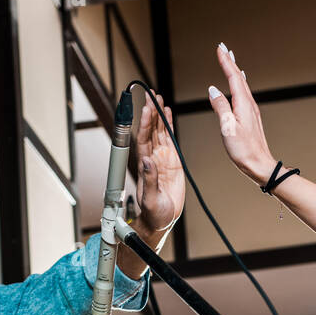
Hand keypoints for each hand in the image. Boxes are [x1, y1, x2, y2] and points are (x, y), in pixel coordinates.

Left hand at [132, 90, 183, 237]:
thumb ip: (149, 180)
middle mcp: (151, 158)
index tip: (146, 109)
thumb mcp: (150, 199)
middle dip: (151, 112)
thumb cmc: (153, 212)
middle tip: (151, 94)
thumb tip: (147, 160)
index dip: (144, 123)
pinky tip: (168, 113)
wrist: (163, 219)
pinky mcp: (173, 161)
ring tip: (159, 98)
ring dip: (159, 115)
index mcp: (143, 165)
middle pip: (150, 130)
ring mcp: (162, 158)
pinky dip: (169, 126)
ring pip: (159, 131)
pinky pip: (170, 139)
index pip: (142, 139)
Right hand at [207, 43, 276, 185]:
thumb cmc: (244, 151)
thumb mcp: (227, 128)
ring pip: (242, 85)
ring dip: (235, 71)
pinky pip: (244, 94)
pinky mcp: (251, 118)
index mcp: (243, 104)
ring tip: (230, 61)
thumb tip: (213, 90)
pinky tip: (239, 85)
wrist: (260, 165)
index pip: (233, 77)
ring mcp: (251, 111)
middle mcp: (249, 105)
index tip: (220, 48)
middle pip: (239, 78)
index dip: (226, 62)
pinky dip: (239, 84)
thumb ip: (220, 107)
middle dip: (230, 61)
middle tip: (224, 48)